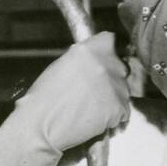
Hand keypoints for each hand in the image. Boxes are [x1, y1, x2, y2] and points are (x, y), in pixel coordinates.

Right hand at [0, 33, 129, 165]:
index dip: (107, 51)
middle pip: (120, 67)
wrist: (42, 124)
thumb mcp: (62, 65)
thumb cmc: (45, 97)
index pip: (110, 41)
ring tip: (91, 107)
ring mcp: (115, 86)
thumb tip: (97, 59)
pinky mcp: (120, 108)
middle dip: (112, 77)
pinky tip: (96, 118)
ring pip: (124, 90)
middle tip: (94, 91)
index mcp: (87, 50)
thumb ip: (84, 59)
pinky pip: (124, 111)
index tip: (104, 60)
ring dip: (113, 98)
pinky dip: (114, 116)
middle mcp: (105, 64)